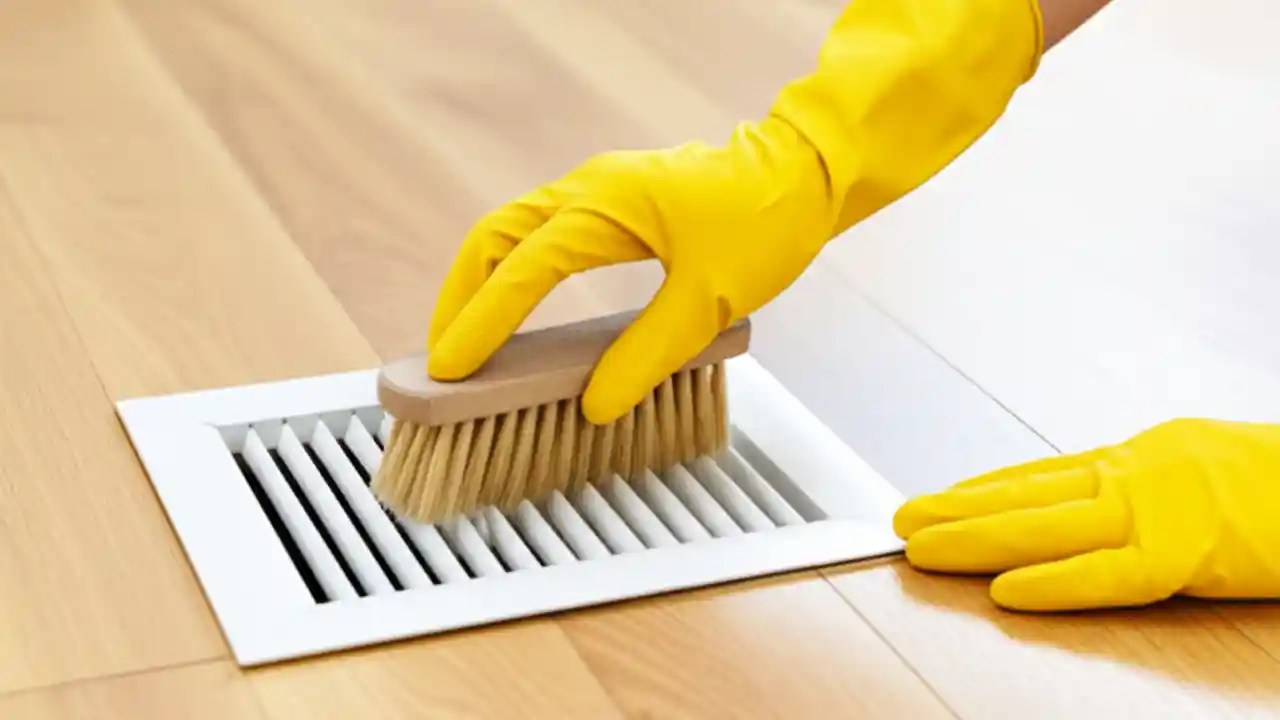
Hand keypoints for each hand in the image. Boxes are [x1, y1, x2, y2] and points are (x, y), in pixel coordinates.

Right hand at [427, 0, 1042, 424]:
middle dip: (460, 299)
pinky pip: (540, 232)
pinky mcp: (610, 201)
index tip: (448, 371)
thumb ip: (647, 354)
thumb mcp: (710, 300)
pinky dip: (513, 270)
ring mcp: (596, 190)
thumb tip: (594, 403)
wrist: (806, 172)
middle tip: (444, 360)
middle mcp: (588, 190)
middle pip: (493, 239)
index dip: (482, 323)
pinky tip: (516, 304)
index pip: (523, 270)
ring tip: (468, 339)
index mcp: (605, 208)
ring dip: (482, 282)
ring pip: (511, 231)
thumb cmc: (765, 223)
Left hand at [894, 418, 1279, 611]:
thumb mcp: (1198, 468)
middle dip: (957, 510)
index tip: (939, 495)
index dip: (982, 488)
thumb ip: (1142, 486)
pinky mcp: (1187, 553)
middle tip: (902, 519)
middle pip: (1025, 495)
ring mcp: (1156, 511)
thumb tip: (1094, 497)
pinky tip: (1006, 594)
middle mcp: (1134, 476)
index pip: (1040, 473)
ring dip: (976, 540)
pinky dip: (1054, 585)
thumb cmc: (1279, 482)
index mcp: (1139, 460)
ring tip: (922, 548)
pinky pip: (1107, 574)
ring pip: (1044, 527)